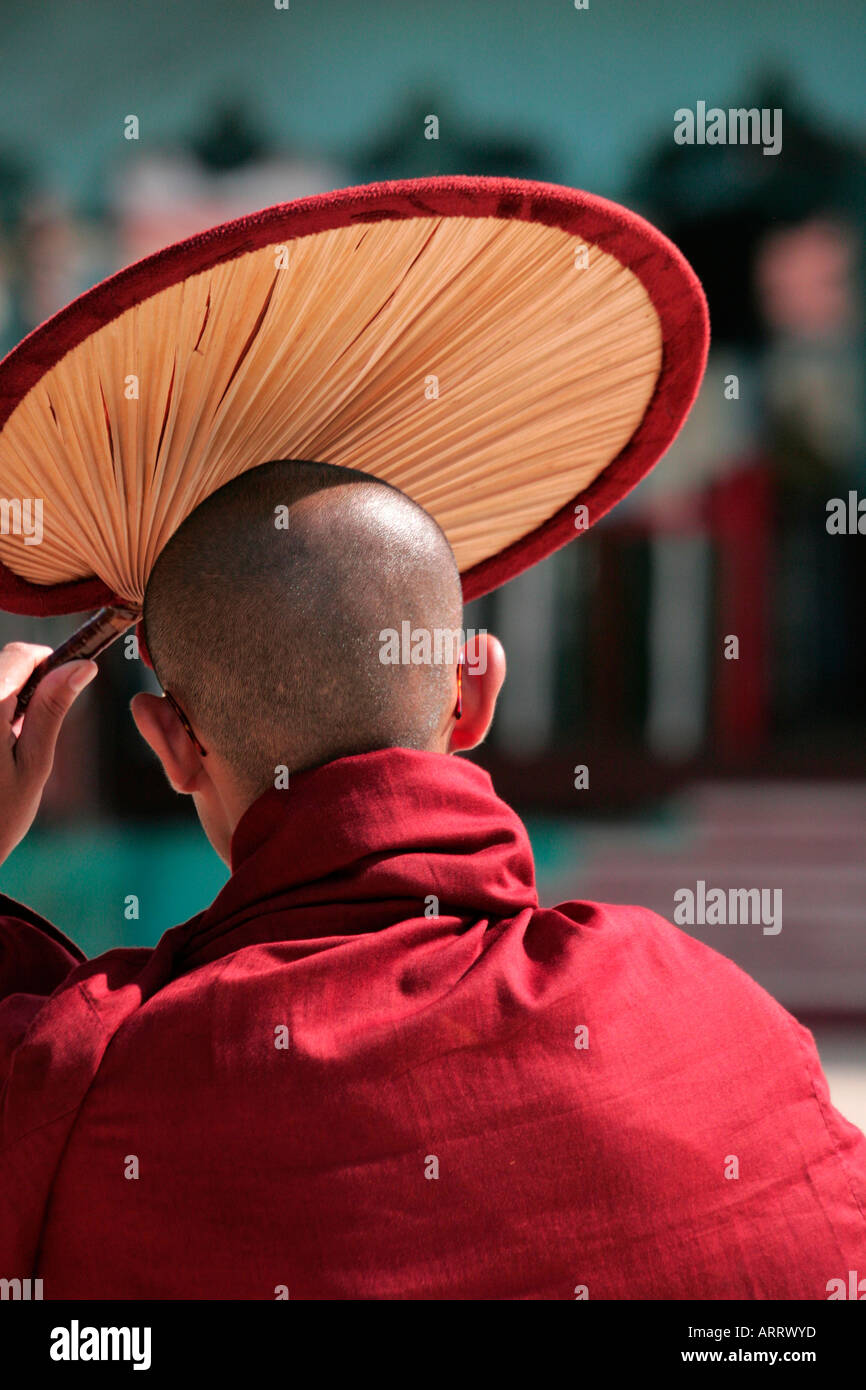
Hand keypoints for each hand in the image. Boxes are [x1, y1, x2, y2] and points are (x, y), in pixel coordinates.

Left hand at [0, 642, 96, 866]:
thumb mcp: (34, 764)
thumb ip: (52, 709)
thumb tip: (82, 666)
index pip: (20, 655)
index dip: (50, 663)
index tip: (68, 687)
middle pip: (3, 667)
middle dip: (28, 687)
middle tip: (36, 733)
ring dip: (8, 705)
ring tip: (10, 750)